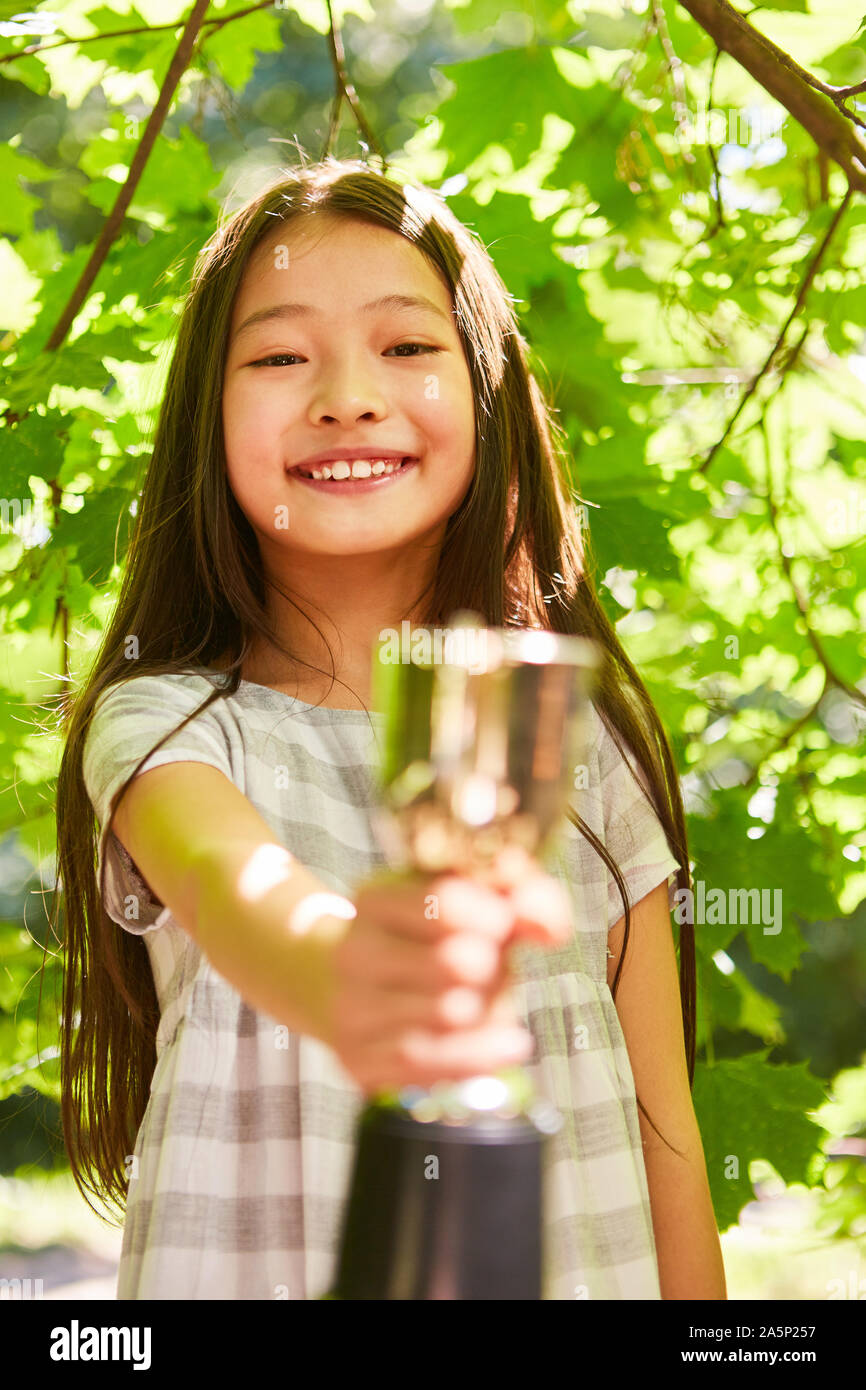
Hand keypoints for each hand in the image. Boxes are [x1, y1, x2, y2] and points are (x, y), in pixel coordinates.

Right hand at [322, 848, 572, 1094]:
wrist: (366, 990)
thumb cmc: (434, 940)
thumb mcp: (476, 902)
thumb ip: (523, 897)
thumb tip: (547, 930)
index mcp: (375, 901)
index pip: (444, 901)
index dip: (493, 915)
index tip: (506, 926)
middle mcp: (352, 953)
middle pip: (452, 962)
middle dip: (491, 968)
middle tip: (491, 969)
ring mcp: (351, 1010)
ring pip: (447, 1015)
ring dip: (488, 1011)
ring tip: (494, 1006)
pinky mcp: (360, 1060)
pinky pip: (433, 1063)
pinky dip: (481, 1055)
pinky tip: (509, 1045)